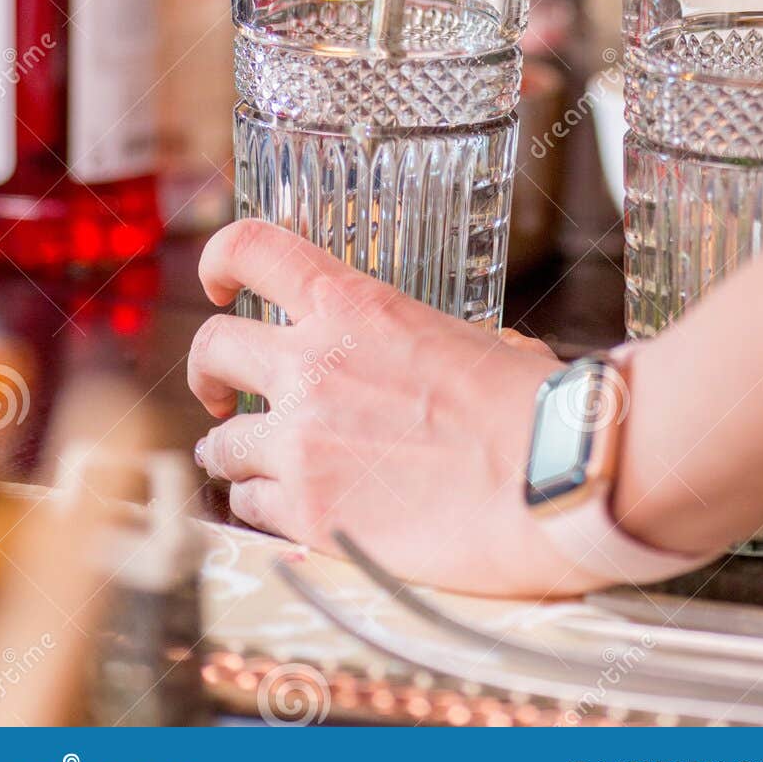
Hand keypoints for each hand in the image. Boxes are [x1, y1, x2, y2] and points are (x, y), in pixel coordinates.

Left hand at [187, 220, 600, 596]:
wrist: (553, 481)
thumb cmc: (533, 409)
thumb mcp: (466, 337)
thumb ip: (411, 342)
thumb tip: (427, 363)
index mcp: (354, 305)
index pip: (252, 248)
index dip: (219, 261)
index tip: (219, 286)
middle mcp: (312, 364)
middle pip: (212, 348)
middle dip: (209, 372)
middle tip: (221, 393)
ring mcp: (301, 441)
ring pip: (219, 443)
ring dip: (236, 452)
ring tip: (257, 466)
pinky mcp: (307, 514)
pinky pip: (247, 508)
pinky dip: (262, 507)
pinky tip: (294, 510)